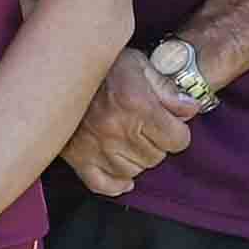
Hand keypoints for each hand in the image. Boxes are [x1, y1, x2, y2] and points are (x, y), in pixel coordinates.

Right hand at [66, 48, 210, 198]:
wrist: (58, 66)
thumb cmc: (102, 64)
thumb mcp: (140, 64)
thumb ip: (168, 89)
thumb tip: (190, 109)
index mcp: (138, 105)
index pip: (178, 140)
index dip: (177, 131)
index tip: (169, 123)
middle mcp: (118, 130)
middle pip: (157, 157)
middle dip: (156, 143)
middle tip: (145, 127)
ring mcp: (96, 147)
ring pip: (134, 170)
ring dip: (136, 158)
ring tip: (128, 139)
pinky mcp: (77, 157)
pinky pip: (102, 184)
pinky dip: (115, 182)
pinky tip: (121, 174)